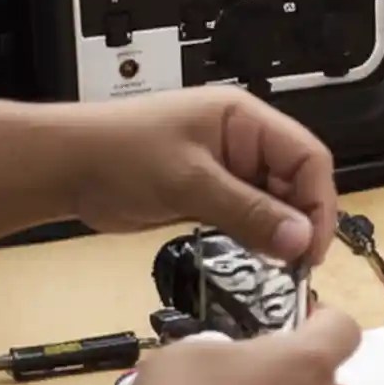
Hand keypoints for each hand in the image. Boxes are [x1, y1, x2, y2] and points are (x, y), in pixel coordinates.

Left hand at [65, 86, 335, 263]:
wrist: (65, 167)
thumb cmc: (118, 153)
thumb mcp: (190, 183)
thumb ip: (248, 211)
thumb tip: (300, 239)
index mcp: (244, 119)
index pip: (307, 156)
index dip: (318, 202)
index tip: (312, 246)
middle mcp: (242, 141)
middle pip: (296, 181)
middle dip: (300, 221)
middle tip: (295, 263)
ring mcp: (226, 168)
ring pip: (274, 203)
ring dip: (278, 232)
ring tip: (276, 265)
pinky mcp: (209, 193)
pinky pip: (248, 215)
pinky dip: (255, 236)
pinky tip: (254, 257)